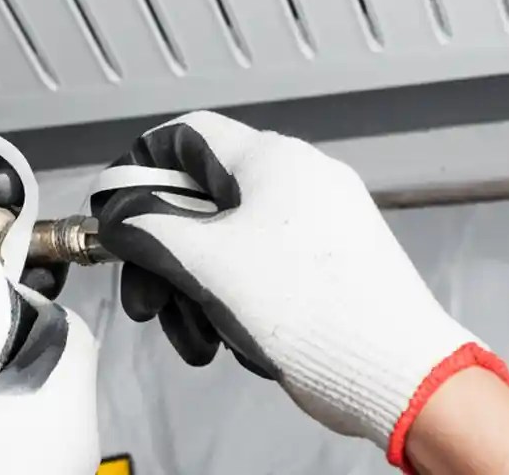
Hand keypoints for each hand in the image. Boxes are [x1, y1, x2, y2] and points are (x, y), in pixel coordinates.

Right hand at [93, 112, 508, 468]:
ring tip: (198, 340)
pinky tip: (233, 342)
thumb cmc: (307, 306)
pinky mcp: (331, 265)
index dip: (138, 171)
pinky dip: (233, 301)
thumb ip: (146, 230)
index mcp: (270, 159)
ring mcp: (319, 223)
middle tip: (145, 302)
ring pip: (226, 244)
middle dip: (162, 257)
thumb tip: (117, 220)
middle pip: (200, 201)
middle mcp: (298, 180)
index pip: (183, 136)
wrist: (395, 372)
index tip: (113, 215)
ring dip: (195, 292)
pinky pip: (261, 270)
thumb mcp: (204, 262)